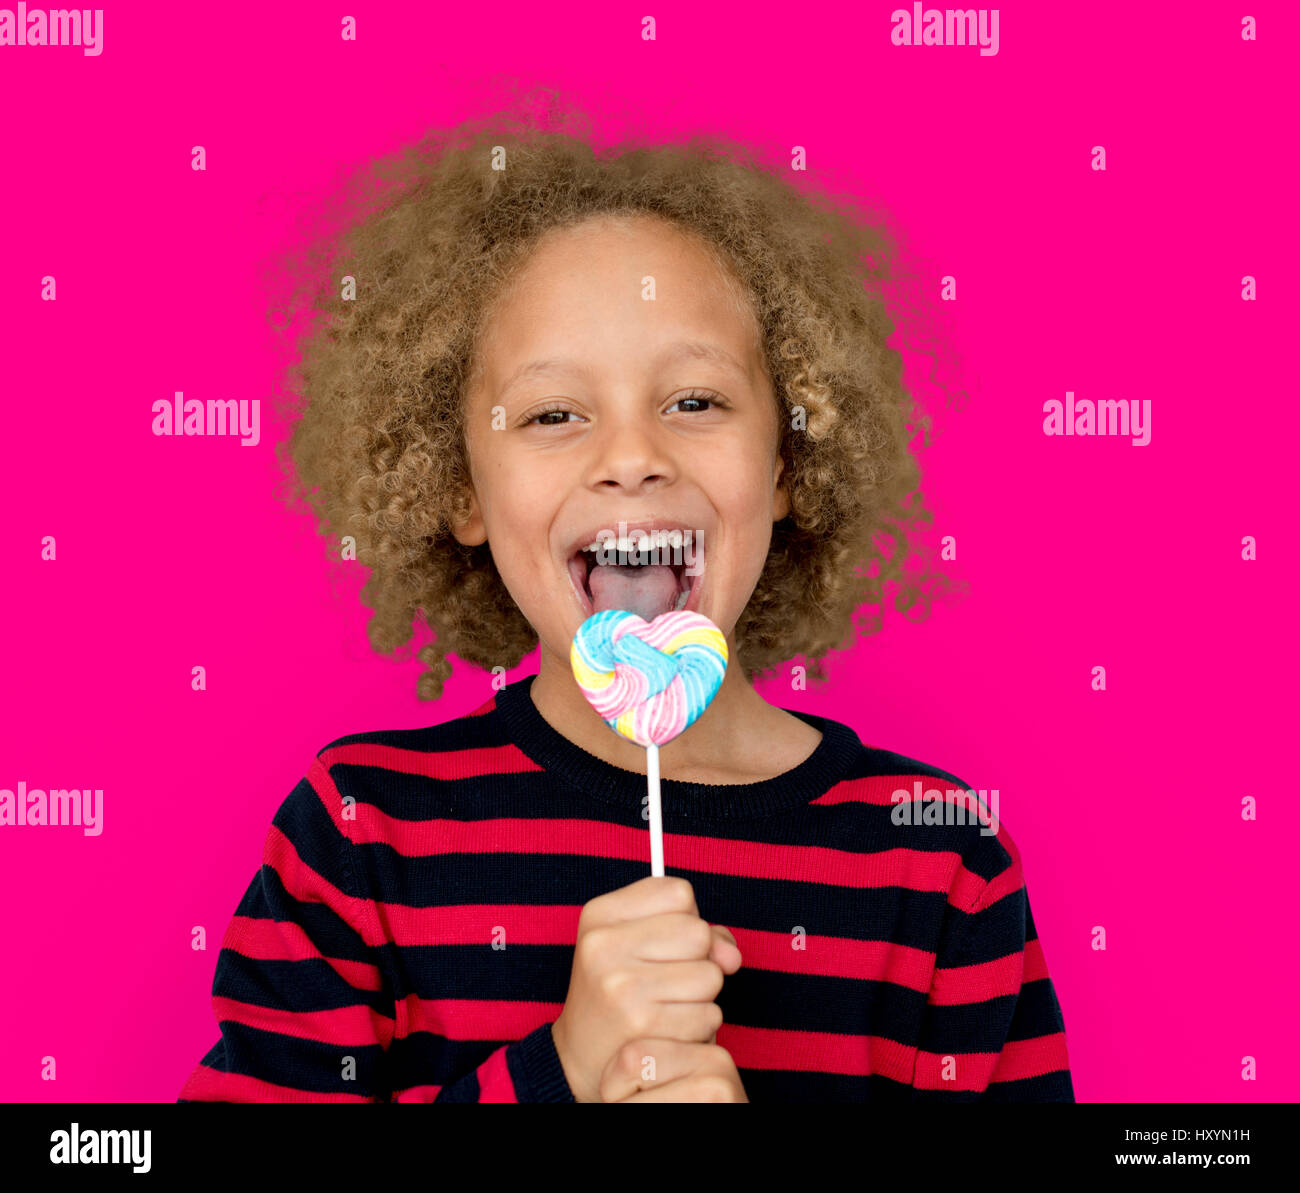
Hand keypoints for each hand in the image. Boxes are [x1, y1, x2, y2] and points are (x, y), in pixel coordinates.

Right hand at [551, 875, 741, 1103]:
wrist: (581, 1058)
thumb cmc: (619, 992)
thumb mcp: (639, 944)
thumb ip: (695, 932)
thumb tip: (731, 957)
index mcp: (599, 914)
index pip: (678, 893)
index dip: (684, 918)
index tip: (662, 942)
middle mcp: (604, 945)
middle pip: (698, 932)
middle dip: (698, 957)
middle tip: (666, 979)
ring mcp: (620, 985)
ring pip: (711, 975)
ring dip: (702, 995)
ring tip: (668, 1004)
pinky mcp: (642, 1026)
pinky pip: (709, 1014)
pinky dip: (700, 1025)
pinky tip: (670, 1029)